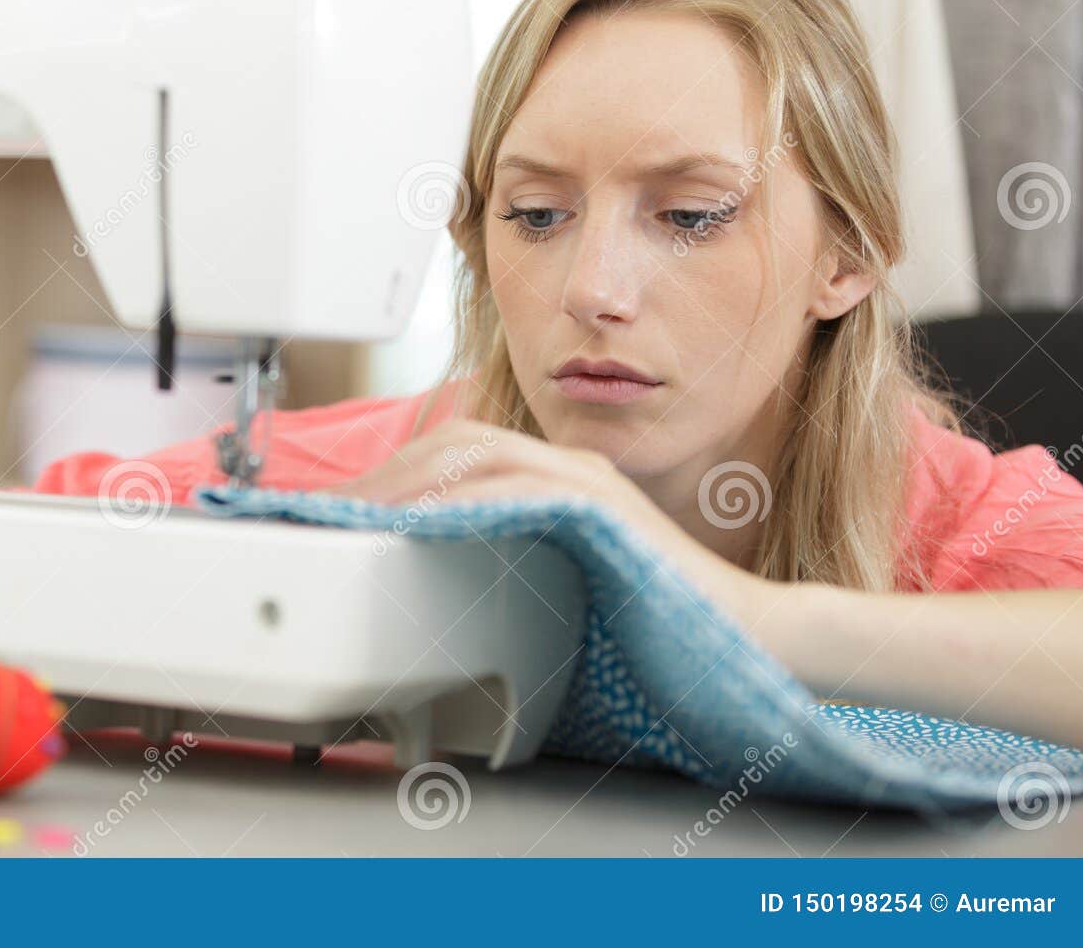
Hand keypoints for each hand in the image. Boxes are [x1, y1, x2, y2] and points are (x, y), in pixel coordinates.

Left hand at [328, 418, 773, 628]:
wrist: (748, 639)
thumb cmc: (654, 621)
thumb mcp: (561, 582)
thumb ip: (510, 563)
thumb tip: (435, 582)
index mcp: (558, 481)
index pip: (461, 455)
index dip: (396, 474)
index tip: (347, 509)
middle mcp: (570, 469)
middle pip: (458, 443)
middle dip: (388, 473)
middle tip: (334, 512)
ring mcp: (588, 484)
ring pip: (478, 455)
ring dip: (409, 483)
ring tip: (358, 518)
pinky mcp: (604, 511)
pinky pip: (519, 489)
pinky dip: (463, 501)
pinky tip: (419, 525)